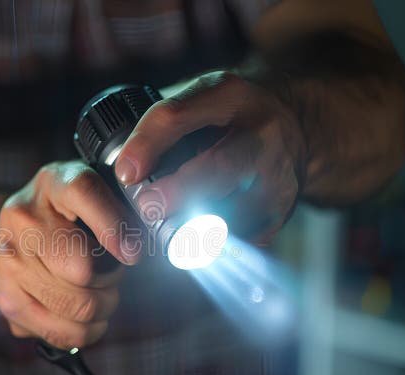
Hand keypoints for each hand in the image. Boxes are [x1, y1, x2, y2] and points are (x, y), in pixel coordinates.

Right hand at [0, 161, 138, 348]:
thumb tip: (137, 251)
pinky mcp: (9, 303)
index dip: (115, 227)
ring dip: (104, 305)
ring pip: (80, 307)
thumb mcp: (93, 193)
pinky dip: (88, 329)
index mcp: (51, 183)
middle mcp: (22, 220)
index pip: (84, 195)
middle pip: (83, 270)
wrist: (8, 234)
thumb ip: (121, 207)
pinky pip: (65, 333)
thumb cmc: (65, 214)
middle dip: (112, 278)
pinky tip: (86, 315)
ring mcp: (10, 264)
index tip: (133, 253)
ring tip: (100, 292)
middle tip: (113, 272)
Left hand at [115, 71, 305, 244]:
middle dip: (178, 192)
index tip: (125, 172)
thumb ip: (161, 123)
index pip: (180, 116)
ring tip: (168, 240)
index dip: (148, 144)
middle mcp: (260, 134)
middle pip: (220, 168)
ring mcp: (277, 175)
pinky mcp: (283, 210)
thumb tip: (109, 160)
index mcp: (228, 96)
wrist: (295, 124)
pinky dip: (217, 248)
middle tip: (146, 209)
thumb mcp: (200, 98)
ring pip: (237, 212)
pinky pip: (247, 238)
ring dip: (196, 230)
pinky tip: (197, 249)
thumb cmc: (227, 116)